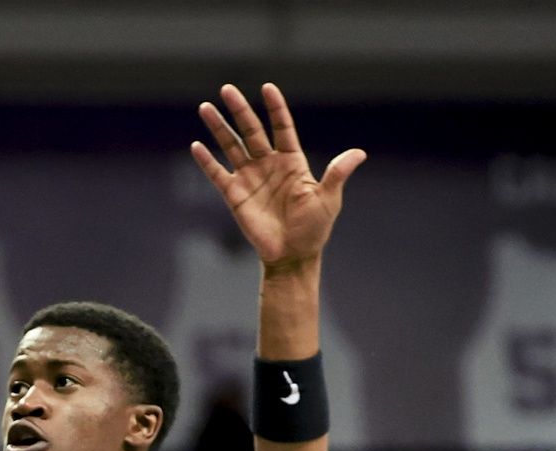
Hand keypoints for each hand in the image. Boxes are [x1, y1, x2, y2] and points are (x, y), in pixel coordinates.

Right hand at [191, 83, 364, 270]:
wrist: (291, 256)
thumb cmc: (313, 229)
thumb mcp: (328, 199)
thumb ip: (337, 174)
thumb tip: (359, 153)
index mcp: (291, 161)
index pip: (281, 127)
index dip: (275, 108)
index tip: (267, 88)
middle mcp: (268, 164)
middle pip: (251, 130)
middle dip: (239, 110)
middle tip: (227, 89)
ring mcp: (250, 178)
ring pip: (231, 146)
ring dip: (218, 127)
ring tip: (205, 107)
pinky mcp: (234, 195)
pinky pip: (218, 174)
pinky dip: (206, 161)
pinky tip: (196, 146)